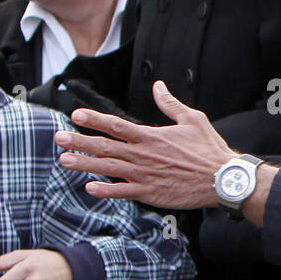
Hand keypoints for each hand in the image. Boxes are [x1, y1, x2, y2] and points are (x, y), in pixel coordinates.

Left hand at [56, 80, 237, 209]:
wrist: (222, 178)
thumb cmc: (209, 149)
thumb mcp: (192, 119)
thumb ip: (170, 103)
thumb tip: (158, 86)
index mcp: (151, 136)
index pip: (116, 125)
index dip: (94, 119)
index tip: (76, 115)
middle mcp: (144, 155)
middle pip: (105, 146)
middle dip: (80, 141)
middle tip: (59, 138)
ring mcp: (145, 175)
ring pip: (109, 168)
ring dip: (85, 164)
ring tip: (65, 160)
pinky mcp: (151, 193)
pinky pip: (123, 191)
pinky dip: (106, 190)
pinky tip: (89, 188)